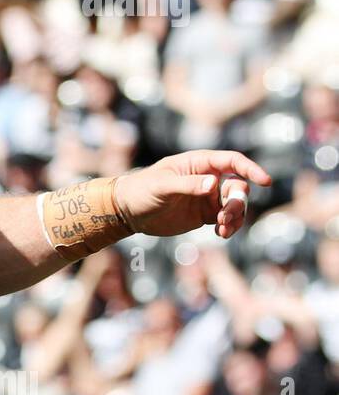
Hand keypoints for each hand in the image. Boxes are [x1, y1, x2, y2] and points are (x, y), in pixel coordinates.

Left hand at [114, 150, 271, 239]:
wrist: (129, 211)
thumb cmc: (142, 190)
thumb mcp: (162, 186)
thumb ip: (187, 185)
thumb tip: (213, 184)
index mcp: (199, 163)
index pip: (232, 162)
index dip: (250, 169)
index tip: (265, 181)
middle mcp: (208, 178)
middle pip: (238, 187)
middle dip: (238, 202)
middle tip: (225, 216)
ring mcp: (208, 197)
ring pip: (235, 205)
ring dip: (236, 217)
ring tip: (223, 228)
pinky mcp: (205, 214)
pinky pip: (227, 219)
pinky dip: (230, 226)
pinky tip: (222, 233)